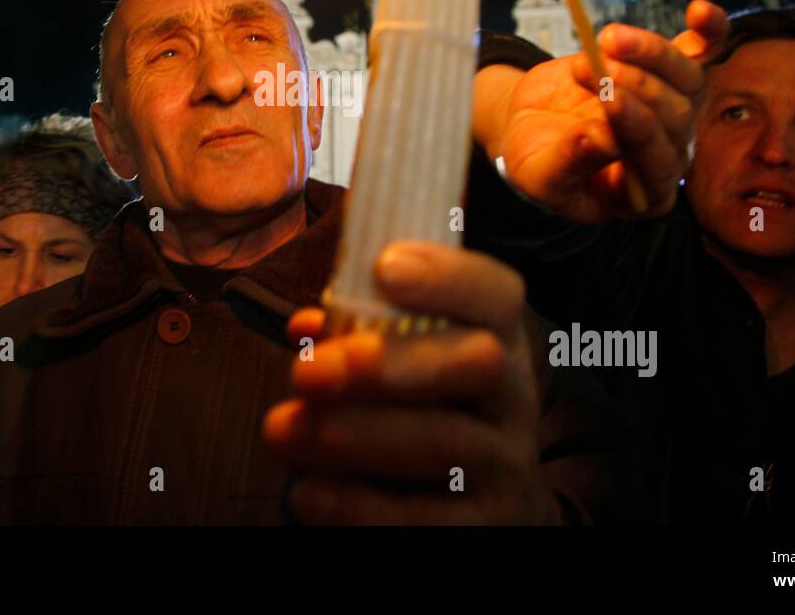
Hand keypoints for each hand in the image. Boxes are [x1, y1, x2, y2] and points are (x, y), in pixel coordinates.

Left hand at [263, 241, 557, 524]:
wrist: (491, 508)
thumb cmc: (430, 412)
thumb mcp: (410, 365)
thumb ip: (361, 337)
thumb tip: (306, 327)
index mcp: (497, 340)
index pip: (496, 293)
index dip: (447, 276)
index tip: (384, 268)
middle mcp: (513, 397)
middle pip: (477, 363)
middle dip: (389, 362)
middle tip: (307, 372)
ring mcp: (507, 464)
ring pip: (445, 443)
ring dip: (353, 435)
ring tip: (282, 429)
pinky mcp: (487, 525)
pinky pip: (428, 519)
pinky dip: (359, 507)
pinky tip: (306, 494)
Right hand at [473, 0, 728, 220]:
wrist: (531, 127)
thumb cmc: (537, 161)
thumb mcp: (542, 174)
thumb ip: (573, 161)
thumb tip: (603, 138)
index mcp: (644, 194)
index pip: (656, 162)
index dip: (638, 130)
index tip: (610, 101)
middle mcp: (670, 154)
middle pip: (676, 116)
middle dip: (636, 87)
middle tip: (594, 69)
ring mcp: (673, 112)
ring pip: (687, 79)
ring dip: (651, 54)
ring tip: (607, 39)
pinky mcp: (668, 75)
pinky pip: (701, 52)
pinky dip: (708, 32)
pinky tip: (701, 11)